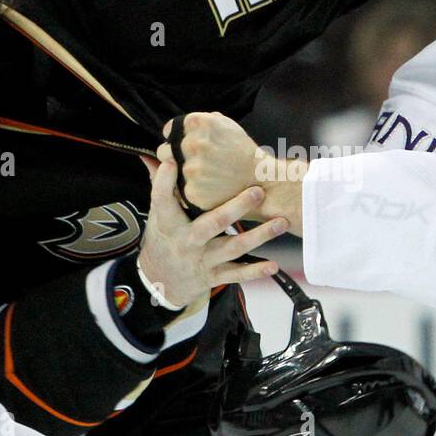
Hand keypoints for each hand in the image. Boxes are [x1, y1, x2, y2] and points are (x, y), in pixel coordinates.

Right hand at [137, 155, 286, 305]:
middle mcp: (186, 241)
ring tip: (281, 222)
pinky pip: (236, 274)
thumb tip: (154, 155)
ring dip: (259, 236)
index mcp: (168, 223)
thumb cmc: (164, 237)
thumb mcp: (158, 214)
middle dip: (236, 208)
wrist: (159, 280)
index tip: (173, 161)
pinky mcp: (213, 276)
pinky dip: (255, 271)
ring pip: (232, 247)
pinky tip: (274, 265)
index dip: (165, 181)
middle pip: (212, 223)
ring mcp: (201, 260)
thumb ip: (160, 185)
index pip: (162, 199)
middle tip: (258, 191)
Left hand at [160, 113, 306, 235]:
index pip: (169, 131)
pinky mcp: (191, 192)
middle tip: (194, 165)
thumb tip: (178, 128)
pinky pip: (179, 191)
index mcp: (197, 123)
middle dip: (174, 157)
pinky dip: (190, 191)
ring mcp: (190, 169)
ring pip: (170, 174)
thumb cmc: (243, 152)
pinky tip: (206, 189)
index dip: (177, 140)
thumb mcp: (225, 125)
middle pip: (164, 152)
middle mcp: (191, 144)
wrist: (262, 181)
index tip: (187, 148)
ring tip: (203, 178)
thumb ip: (200, 123)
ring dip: (180, 175)